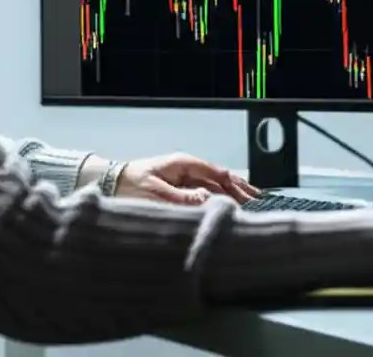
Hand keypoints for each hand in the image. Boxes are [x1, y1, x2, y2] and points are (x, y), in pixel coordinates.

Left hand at [116, 152, 260, 205]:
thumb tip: (206, 198)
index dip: (236, 185)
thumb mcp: (154, 192)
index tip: (251, 196)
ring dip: (233, 196)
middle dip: (241, 190)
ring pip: (216, 187)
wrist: (111, 184)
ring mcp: (186, 179)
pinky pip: (206, 195)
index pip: (217, 173)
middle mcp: (188, 170)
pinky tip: (231, 209)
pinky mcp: (181, 190)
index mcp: (184, 164)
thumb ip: (180, 197)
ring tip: (252, 207)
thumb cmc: (130, 186)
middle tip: (260, 204)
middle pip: (221, 179)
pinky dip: (221, 201)